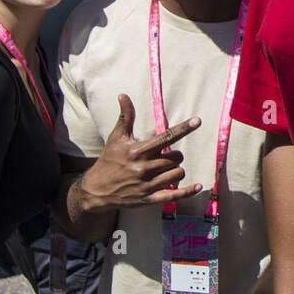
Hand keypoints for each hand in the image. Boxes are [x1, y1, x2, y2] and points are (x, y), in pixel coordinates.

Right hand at [75, 94, 202, 213]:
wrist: (96, 189)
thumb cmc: (109, 160)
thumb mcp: (116, 138)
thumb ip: (125, 117)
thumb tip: (123, 95)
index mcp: (138, 151)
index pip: (166, 137)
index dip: (183, 128)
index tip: (197, 120)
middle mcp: (143, 168)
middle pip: (176, 157)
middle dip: (175, 155)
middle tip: (164, 157)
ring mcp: (146, 185)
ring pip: (177, 174)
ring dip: (176, 170)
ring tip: (166, 170)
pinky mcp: (148, 199)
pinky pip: (173, 195)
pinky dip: (188, 192)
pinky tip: (198, 187)